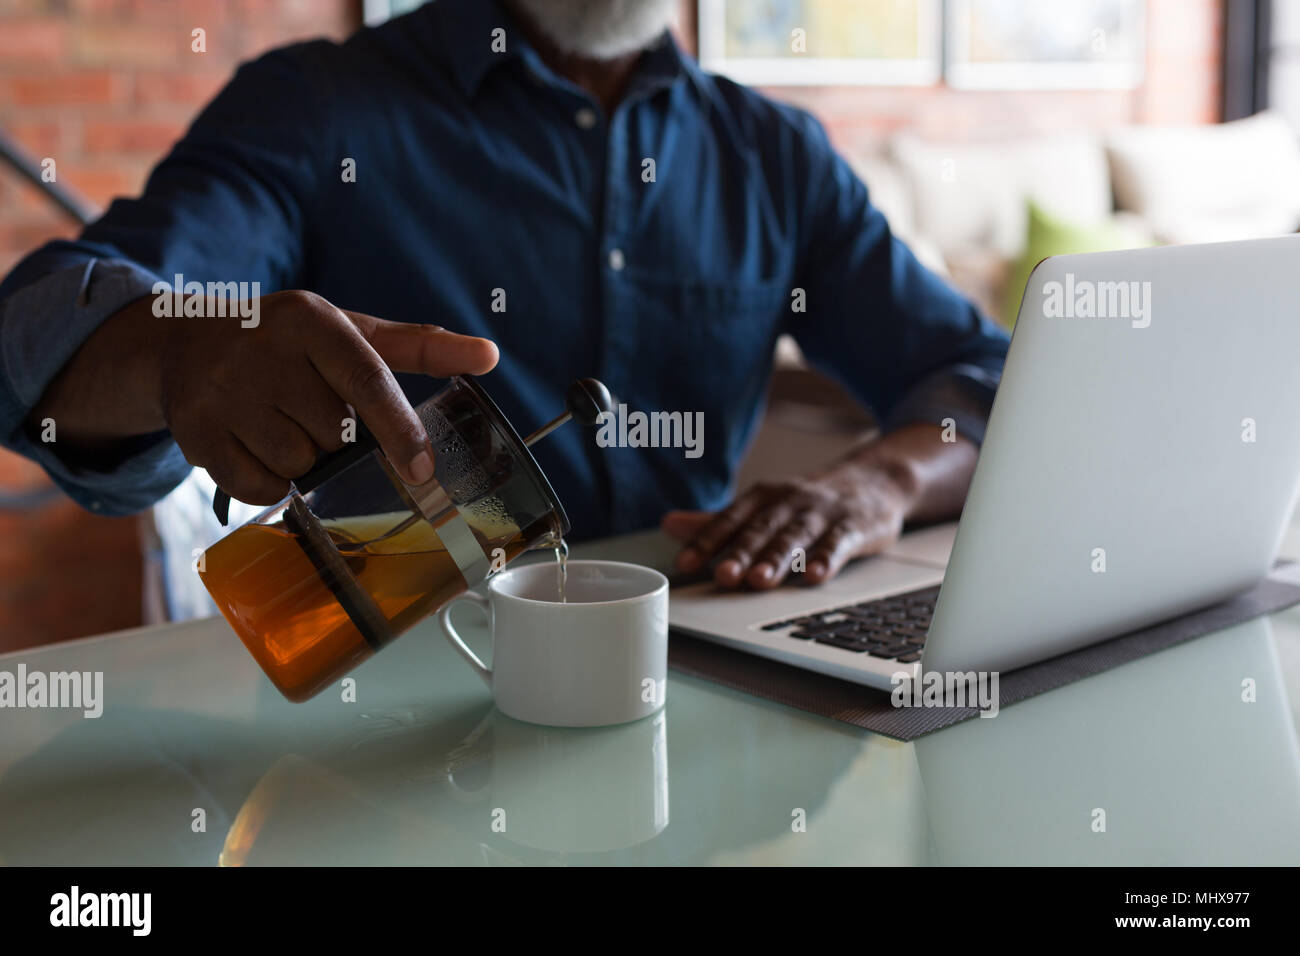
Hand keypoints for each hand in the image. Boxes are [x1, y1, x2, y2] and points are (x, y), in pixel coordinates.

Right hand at [155, 290, 497, 503]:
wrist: (183, 342)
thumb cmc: (286, 342)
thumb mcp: (349, 331)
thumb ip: (420, 346)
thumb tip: (491, 355)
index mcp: (310, 321)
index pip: (366, 380)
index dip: (399, 429)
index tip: (424, 470)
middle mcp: (263, 350)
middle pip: (335, 435)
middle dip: (337, 437)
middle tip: (310, 409)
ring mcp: (223, 392)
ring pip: (299, 464)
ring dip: (304, 460)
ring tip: (280, 422)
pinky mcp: (195, 432)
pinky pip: (261, 487)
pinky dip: (270, 482)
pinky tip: (256, 446)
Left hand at [662, 460, 918, 589]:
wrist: (873, 481)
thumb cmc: (807, 503)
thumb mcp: (762, 507)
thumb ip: (718, 522)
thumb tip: (669, 524)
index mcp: (762, 498)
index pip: (729, 520)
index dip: (706, 542)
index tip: (684, 564)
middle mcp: (789, 502)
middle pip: (761, 530)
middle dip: (740, 553)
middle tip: (722, 576)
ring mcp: (822, 513)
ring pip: (796, 537)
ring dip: (778, 558)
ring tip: (760, 580)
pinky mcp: (855, 525)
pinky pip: (839, 543)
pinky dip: (828, 559)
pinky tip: (815, 577)